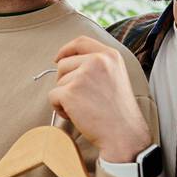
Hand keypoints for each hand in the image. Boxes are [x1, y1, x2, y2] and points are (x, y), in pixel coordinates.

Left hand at [48, 36, 151, 160]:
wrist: (124, 135)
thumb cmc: (119, 112)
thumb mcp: (116, 77)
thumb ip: (98, 65)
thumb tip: (67, 61)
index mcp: (110, 55)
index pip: (81, 42)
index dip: (66, 49)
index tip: (58, 58)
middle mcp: (97, 61)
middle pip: (64, 64)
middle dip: (65, 82)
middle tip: (81, 99)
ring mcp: (83, 75)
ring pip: (58, 82)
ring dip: (64, 97)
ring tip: (83, 109)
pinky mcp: (70, 92)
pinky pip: (52, 96)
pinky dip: (59, 108)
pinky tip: (76, 116)